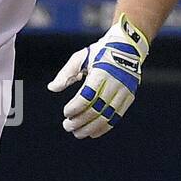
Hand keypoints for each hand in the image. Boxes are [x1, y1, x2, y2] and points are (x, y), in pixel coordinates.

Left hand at [47, 14, 148, 138]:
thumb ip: (66, 74)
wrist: (127, 47)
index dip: (74, 108)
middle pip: (95, 110)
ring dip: (90, 128)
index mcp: (101, 73)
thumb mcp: (81, 57)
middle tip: (67, 126)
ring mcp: (124, 92)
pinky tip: (92, 133)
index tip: (66, 113)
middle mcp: (115, 84)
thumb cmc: (99, 52)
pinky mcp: (129, 97)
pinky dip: (104, 127)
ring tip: (77, 133)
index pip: (86, 97)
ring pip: (106, 117)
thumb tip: (51, 88)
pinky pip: (116, 117)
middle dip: (79, 122)